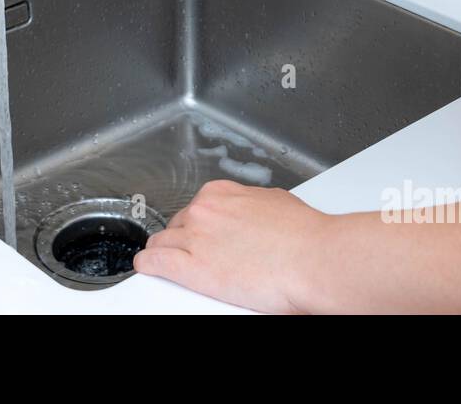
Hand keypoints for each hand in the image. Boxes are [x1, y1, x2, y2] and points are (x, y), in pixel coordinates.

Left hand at [134, 180, 331, 313]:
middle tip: (194, 251)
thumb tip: (251, 214)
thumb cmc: (306, 236)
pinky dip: (148, 264)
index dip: (198, 223)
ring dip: (164, 250)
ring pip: (162, 241)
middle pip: (179, 224)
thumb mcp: (277, 203)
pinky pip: (155, 261)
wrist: (313, 259)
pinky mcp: (191, 267)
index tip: (200, 231)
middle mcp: (205, 210)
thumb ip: (253, 207)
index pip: (197, 206)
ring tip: (164, 260)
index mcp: (224, 193)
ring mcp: (196, 237)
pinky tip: (147, 266)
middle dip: (184, 237)